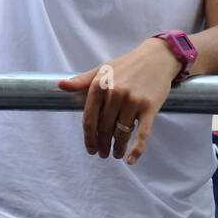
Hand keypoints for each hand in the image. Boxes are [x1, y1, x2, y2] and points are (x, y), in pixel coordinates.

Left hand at [58, 38, 180, 164]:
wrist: (157, 57)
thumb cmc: (128, 65)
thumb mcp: (102, 69)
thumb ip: (81, 80)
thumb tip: (60, 86)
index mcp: (100, 85)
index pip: (89, 119)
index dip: (89, 138)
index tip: (90, 148)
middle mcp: (115, 93)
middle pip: (104, 129)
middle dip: (102, 145)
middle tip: (103, 154)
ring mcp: (133, 100)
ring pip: (121, 133)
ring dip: (118, 148)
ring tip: (117, 154)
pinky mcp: (150, 107)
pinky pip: (142, 133)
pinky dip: (136, 149)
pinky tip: (130, 160)